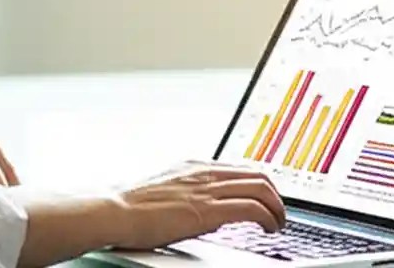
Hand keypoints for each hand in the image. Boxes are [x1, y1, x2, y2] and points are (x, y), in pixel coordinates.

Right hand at [111, 160, 285, 248]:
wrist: (115, 211)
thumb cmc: (131, 207)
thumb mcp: (165, 190)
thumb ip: (186, 192)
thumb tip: (198, 206)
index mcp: (195, 166)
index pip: (240, 167)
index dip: (259, 182)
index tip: (266, 196)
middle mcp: (205, 172)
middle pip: (257, 174)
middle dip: (274, 193)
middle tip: (278, 212)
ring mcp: (207, 189)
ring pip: (260, 187)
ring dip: (277, 207)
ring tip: (278, 223)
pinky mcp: (207, 210)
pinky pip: (251, 207)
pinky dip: (268, 217)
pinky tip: (268, 228)